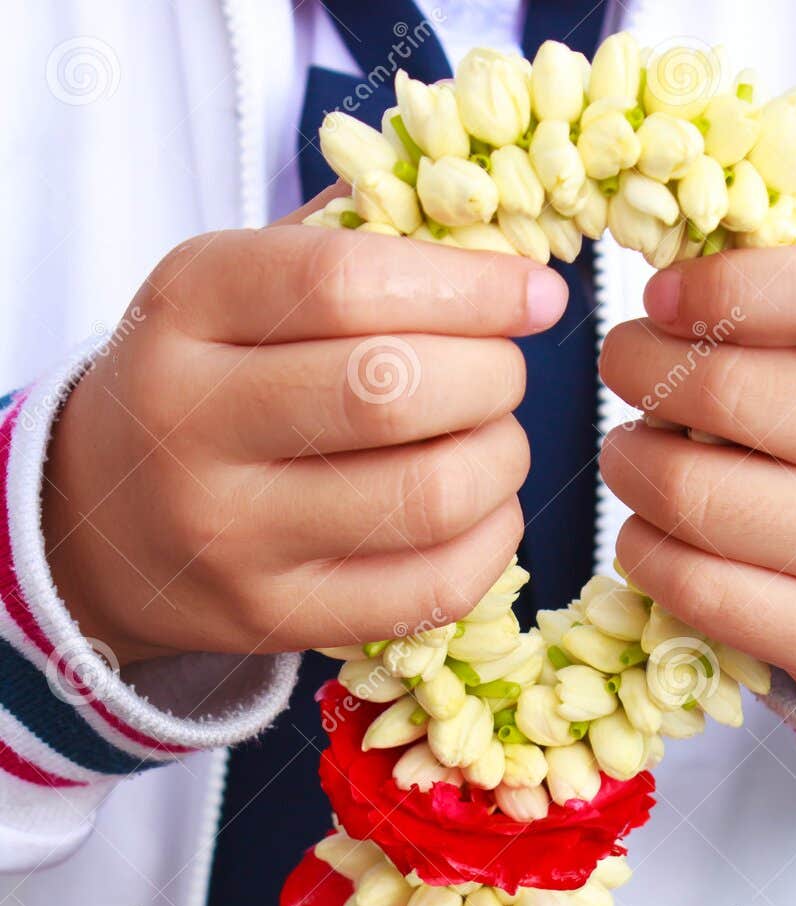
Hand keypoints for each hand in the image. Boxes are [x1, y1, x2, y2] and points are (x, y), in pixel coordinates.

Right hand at [43, 217, 566, 666]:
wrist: (104, 523)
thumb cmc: (205, 382)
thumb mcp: (235, 290)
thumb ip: (349, 245)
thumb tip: (502, 241)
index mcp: (186, 310)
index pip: (347, 284)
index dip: (470, 286)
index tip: (536, 293)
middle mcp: (192, 427)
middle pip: (393, 393)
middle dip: (491, 376)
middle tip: (501, 373)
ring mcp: (231, 537)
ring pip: (427, 497)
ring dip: (502, 460)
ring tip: (494, 441)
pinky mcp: (273, 619)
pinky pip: (430, 589)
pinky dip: (493, 541)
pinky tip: (485, 510)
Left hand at [599, 243, 795, 698]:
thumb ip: (794, 295)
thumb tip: (662, 296)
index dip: (729, 288)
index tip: (660, 296)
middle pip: (740, 398)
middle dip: (645, 371)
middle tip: (624, 365)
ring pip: (703, 499)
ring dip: (630, 465)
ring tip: (628, 450)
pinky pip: (701, 589)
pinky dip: (644, 549)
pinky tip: (646, 525)